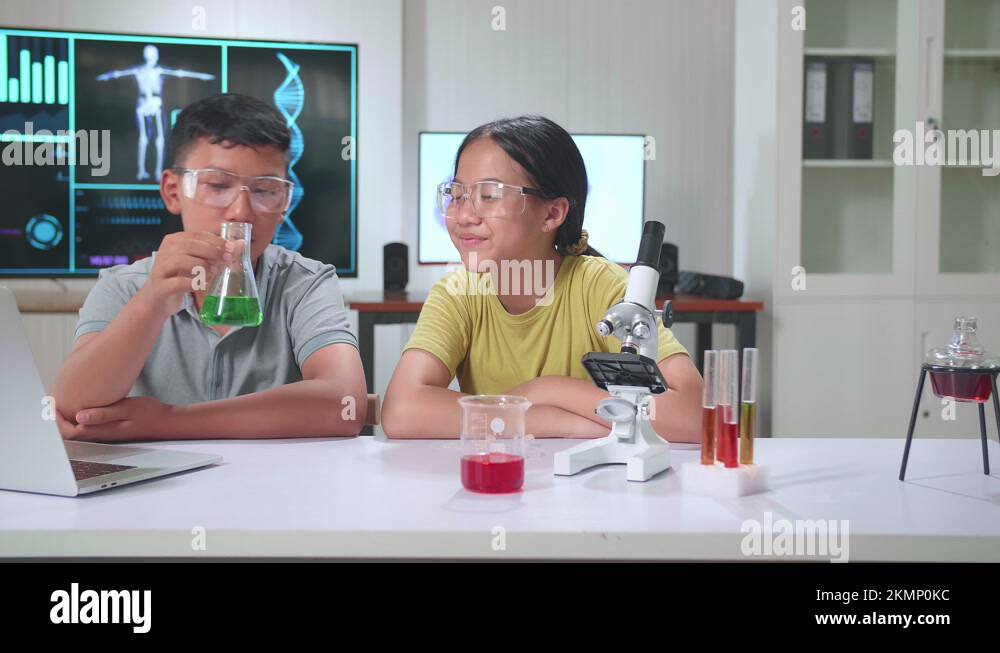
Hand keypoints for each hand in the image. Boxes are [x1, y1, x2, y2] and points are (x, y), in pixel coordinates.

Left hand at [57, 397, 177, 442]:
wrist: (166, 423)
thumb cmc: (149, 414)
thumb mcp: (126, 409)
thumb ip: (103, 414)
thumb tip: (80, 416)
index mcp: (103, 431)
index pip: (70, 432)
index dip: (57, 421)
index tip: (53, 406)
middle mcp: (102, 435)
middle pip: (70, 434)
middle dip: (58, 421)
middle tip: (52, 404)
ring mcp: (106, 433)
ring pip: (78, 430)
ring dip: (68, 419)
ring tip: (62, 404)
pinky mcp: (111, 430)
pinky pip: (88, 427)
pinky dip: (79, 418)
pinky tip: (81, 407)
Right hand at [141, 231, 232, 316]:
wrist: (158, 299)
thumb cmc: (180, 277)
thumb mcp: (196, 262)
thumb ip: (213, 254)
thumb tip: (239, 244)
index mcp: (174, 241)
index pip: (196, 235)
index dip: (216, 240)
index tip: (231, 248)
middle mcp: (164, 251)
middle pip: (189, 245)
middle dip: (212, 251)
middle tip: (227, 259)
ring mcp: (160, 268)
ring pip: (181, 260)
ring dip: (202, 266)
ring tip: (214, 272)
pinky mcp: (160, 285)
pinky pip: (178, 282)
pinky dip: (194, 283)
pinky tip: (204, 285)